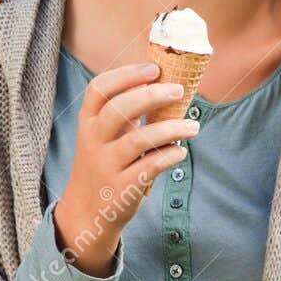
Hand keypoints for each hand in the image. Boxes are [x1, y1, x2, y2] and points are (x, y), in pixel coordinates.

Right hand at [54, 63, 200, 276]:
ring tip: (193, 126)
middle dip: (151, 95)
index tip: (153, 68)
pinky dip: (169, 156)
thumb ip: (124, 111)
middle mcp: (94, 141)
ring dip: (171, 129)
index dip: (126, 74)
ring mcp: (106, 165)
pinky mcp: (122, 189)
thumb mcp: (103, 135)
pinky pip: (149, 166)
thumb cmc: (105, 162)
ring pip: (139, 140)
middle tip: (179, 90)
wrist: (87, 212)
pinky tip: (180, 152)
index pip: (99, 89)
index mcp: (89, 121)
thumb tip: (163, 80)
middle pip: (118, 109)